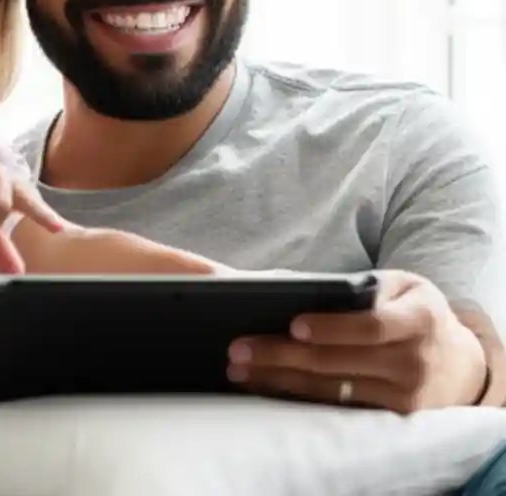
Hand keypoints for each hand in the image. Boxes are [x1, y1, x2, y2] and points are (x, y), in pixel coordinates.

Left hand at [228, 270, 487, 412]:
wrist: (458, 362)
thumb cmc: (410, 310)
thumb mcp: (393, 285)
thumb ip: (346, 283)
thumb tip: (274, 279)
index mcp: (418, 318)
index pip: (370, 327)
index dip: (331, 328)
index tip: (293, 325)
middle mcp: (414, 360)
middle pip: (339, 362)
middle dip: (283, 355)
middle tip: (237, 349)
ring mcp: (404, 394)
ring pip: (332, 389)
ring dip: (280, 379)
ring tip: (238, 370)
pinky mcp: (391, 417)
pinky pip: (337, 407)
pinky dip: (297, 396)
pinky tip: (266, 386)